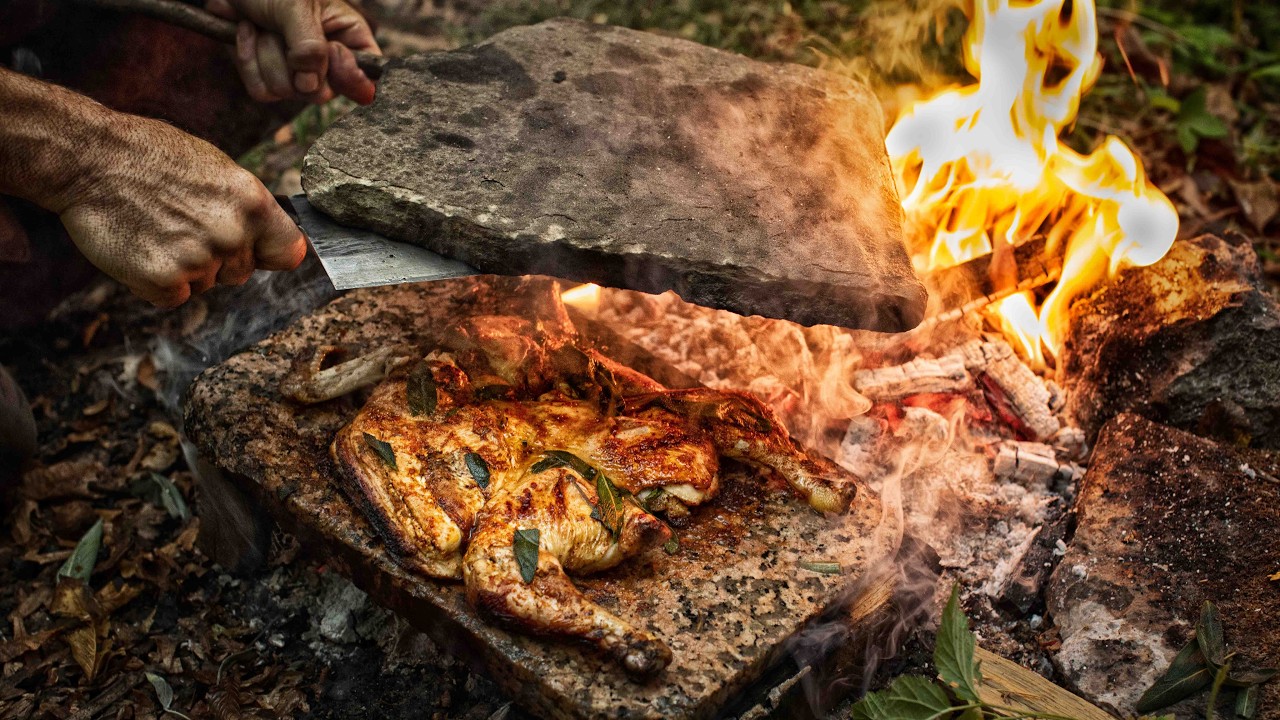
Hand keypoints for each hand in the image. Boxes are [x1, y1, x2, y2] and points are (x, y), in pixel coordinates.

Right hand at [57, 113, 305, 307]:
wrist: (89, 158)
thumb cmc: (151, 156)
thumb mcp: (218, 170)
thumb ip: (246, 209)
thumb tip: (265, 237)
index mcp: (254, 203)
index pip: (289, 252)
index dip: (269, 254)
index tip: (256, 252)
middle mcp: (233, 234)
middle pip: (240, 273)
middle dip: (215, 259)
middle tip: (178, 224)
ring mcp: (200, 260)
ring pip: (204, 285)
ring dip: (182, 268)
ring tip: (154, 228)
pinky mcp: (164, 280)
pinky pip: (172, 297)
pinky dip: (154, 282)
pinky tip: (138, 247)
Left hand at [206, 0, 380, 104]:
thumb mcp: (298, 6)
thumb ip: (309, 47)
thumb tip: (309, 85)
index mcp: (348, 37)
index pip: (367, 78)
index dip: (351, 77)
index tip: (331, 53)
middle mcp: (326, 60)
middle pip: (320, 93)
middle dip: (292, 62)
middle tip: (281, 28)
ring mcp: (296, 72)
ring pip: (286, 91)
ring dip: (265, 54)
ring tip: (261, 24)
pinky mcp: (268, 77)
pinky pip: (262, 91)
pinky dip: (248, 60)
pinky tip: (246, 31)